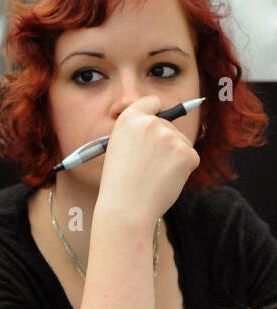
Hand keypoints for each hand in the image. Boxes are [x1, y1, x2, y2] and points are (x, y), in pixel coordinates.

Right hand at [96, 95, 199, 225]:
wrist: (126, 206)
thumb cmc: (119, 182)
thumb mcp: (118, 147)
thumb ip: (138, 133)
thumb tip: (164, 127)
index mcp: (128, 118)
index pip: (151, 102)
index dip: (154, 111)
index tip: (157, 118)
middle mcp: (151, 122)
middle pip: (168, 125)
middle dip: (164, 141)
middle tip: (149, 163)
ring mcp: (170, 137)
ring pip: (181, 142)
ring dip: (174, 156)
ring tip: (154, 174)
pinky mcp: (187, 152)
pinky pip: (191, 157)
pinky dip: (182, 169)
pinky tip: (166, 179)